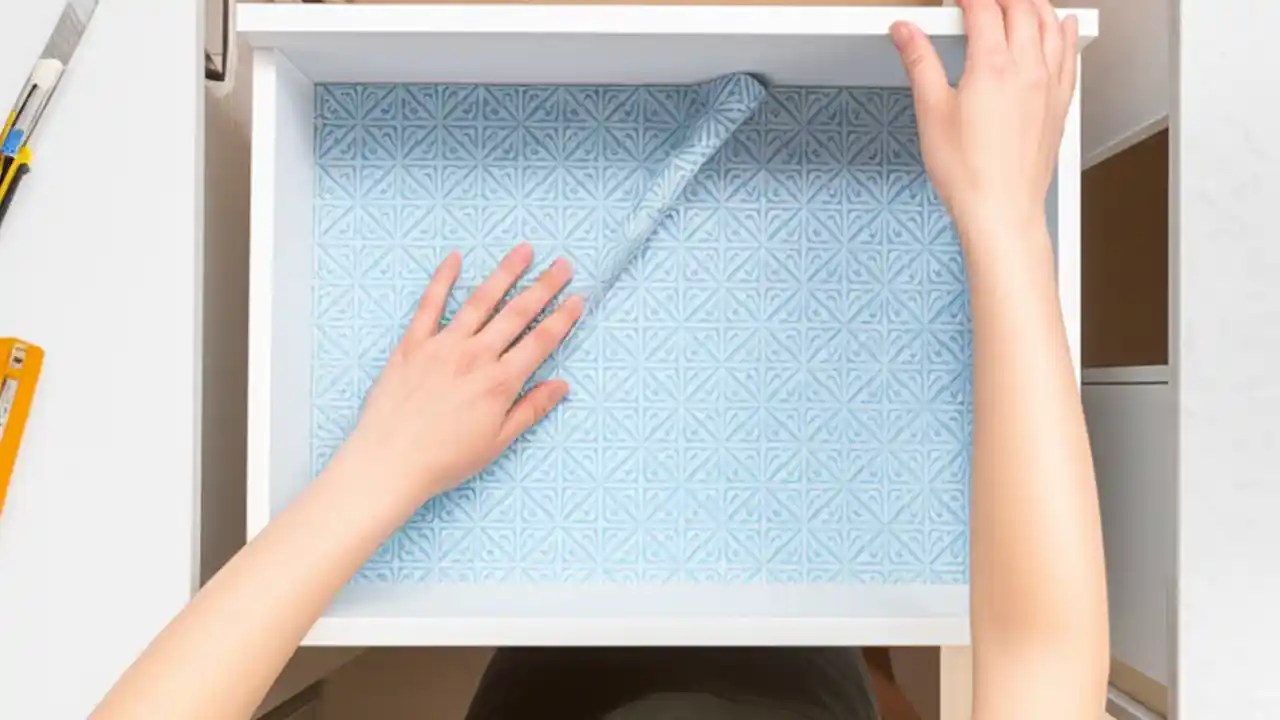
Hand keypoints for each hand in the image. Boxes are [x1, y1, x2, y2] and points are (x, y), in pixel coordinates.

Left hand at [336, 243, 582, 506]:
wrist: (390, 461)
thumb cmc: (444, 459)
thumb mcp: (497, 442)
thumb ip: (530, 409)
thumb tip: (561, 386)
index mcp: (500, 383)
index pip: (540, 342)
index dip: (562, 319)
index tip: (577, 299)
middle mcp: (475, 357)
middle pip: (517, 314)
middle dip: (543, 287)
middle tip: (562, 266)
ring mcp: (443, 346)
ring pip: (481, 301)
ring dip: (505, 274)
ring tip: (523, 252)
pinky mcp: (413, 344)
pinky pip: (430, 304)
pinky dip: (443, 279)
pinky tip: (455, 259)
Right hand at [891, 0, 1077, 241]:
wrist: (1001, 209)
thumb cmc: (966, 171)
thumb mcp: (931, 112)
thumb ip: (920, 62)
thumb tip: (905, 31)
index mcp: (992, 67)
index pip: (984, 10)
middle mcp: (1027, 69)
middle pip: (1022, 9)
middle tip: (982, 0)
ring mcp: (1049, 85)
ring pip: (1051, 25)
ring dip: (1034, 5)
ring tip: (1019, 1)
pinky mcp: (1059, 104)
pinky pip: (1069, 55)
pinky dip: (1064, 32)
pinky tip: (1062, 26)